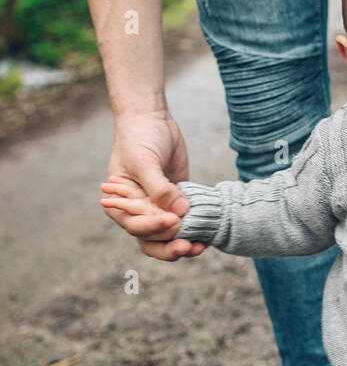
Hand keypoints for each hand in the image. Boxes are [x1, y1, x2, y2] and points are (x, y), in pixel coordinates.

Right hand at [102, 111, 206, 259]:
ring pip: (169, 235)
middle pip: (151, 239)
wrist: (151, 119)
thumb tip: (179, 212)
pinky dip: (195, 228)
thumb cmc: (139, 138)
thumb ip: (159, 188)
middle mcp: (138, 210)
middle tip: (188, 246)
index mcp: (121, 205)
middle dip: (169, 246)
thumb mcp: (144, 162)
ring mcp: (157, 207)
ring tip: (200, 246)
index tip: (171, 221)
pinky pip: (184, 220)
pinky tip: (208, 234)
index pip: (135, 226)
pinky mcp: (176, 200)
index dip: (153, 229)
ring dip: (183, 243)